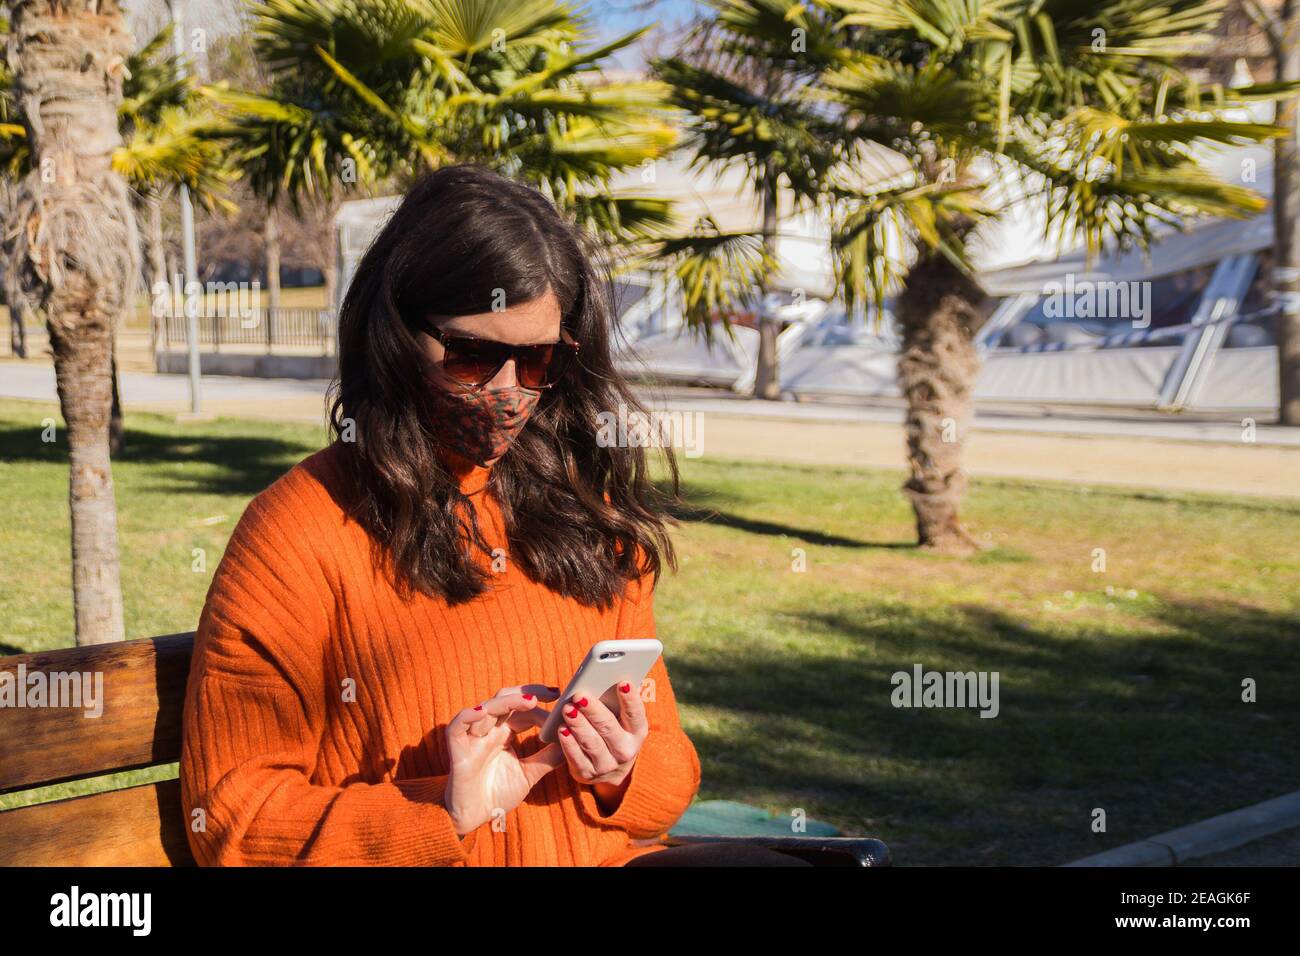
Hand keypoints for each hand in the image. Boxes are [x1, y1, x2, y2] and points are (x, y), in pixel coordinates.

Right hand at [443, 685, 565, 835]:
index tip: (563, 707)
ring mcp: (472, 736)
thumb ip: (548, 758)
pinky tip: (483, 712)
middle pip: (506, 699)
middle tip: (554, 693)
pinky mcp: (456, 747)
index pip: (523, 711)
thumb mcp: (529, 774)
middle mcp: (488, 730)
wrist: (474, 818)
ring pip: (487, 708)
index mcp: (504, 733)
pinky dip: (468, 715)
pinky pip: (458, 725)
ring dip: (508, 702)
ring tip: (531, 701)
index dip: (542, 707)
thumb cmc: (497, 794)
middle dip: (528, 693)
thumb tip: (571, 740)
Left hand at [555, 681, 647, 802]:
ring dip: (579, 725)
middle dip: (593, 711)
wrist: (609, 767)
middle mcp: (626, 751)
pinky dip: (569, 744)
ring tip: (568, 709)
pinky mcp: (587, 774)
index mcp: (638, 732)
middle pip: (609, 728)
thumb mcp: (621, 716)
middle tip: (579, 695)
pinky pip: (576, 758)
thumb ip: (618, 699)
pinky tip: (562, 730)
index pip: (636, 714)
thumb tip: (615, 676)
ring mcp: (607, 765)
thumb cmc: (613, 728)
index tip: (623, 682)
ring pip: (592, 743)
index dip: (630, 699)